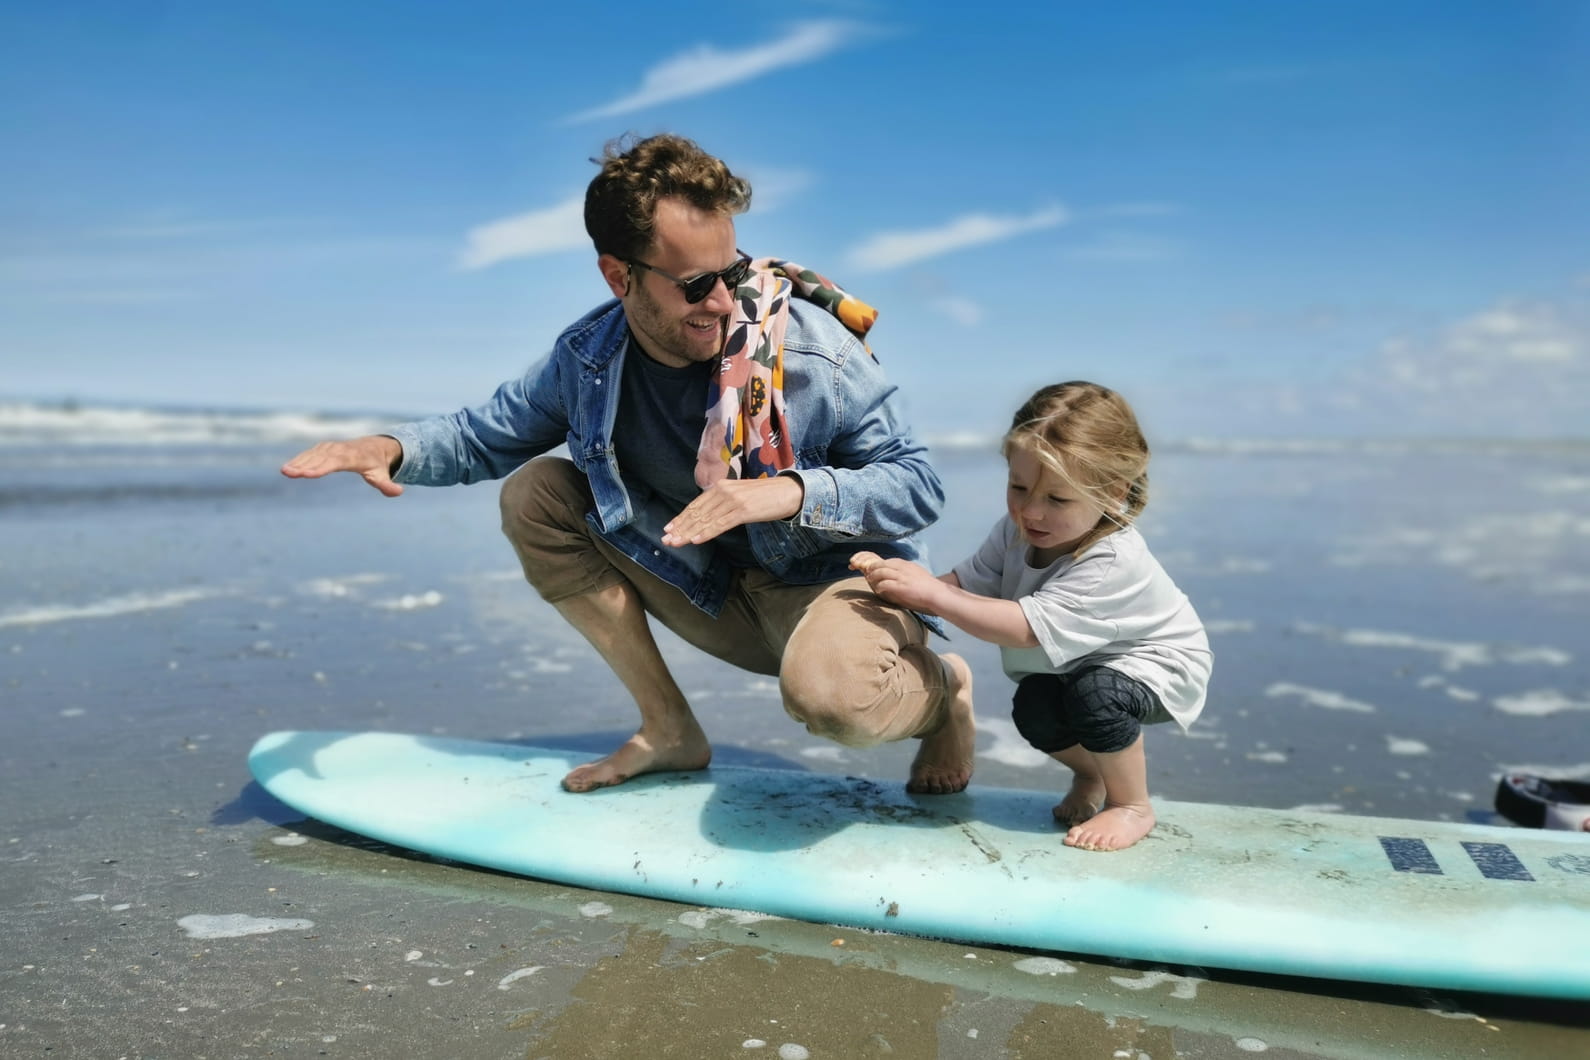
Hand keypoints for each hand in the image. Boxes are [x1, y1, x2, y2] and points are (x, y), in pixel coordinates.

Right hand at [281, 436, 404, 496]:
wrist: (375, 446)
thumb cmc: (378, 464)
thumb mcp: (383, 475)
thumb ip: (388, 485)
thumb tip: (398, 491)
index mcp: (353, 457)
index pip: (336, 462)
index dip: (322, 467)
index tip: (308, 474)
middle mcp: (340, 450)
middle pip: (320, 458)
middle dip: (304, 465)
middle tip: (289, 473)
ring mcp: (331, 447)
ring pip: (313, 455)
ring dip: (298, 462)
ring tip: (284, 472)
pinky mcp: (324, 448)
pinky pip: (310, 454)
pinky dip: (299, 459)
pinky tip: (288, 468)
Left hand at [662, 476, 802, 545]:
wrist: (788, 491)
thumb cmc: (765, 496)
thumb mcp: (740, 495)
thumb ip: (723, 503)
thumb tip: (708, 517)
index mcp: (721, 487)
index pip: (696, 505)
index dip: (681, 518)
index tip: (668, 529)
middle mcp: (724, 492)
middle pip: (697, 513)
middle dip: (680, 528)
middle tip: (666, 540)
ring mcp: (733, 501)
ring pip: (706, 520)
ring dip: (689, 533)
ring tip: (676, 542)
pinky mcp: (743, 510)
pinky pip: (721, 524)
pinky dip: (707, 533)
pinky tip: (696, 540)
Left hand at [849, 551, 942, 612]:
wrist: (936, 593)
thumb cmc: (928, 586)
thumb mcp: (916, 572)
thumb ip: (906, 571)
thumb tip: (897, 574)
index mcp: (906, 564)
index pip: (889, 561)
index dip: (879, 564)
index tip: (873, 568)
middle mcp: (903, 568)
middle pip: (882, 564)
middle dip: (873, 568)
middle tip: (867, 573)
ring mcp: (902, 577)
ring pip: (881, 572)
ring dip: (873, 576)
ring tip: (869, 580)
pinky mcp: (901, 587)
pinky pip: (885, 584)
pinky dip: (880, 586)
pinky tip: (878, 589)